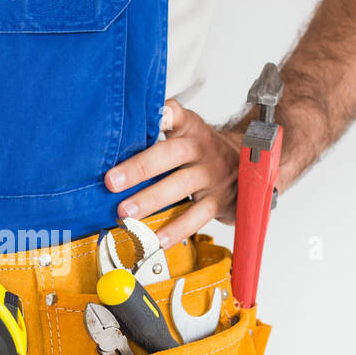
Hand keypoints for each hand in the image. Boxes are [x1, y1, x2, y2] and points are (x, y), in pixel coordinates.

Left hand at [103, 100, 241, 247]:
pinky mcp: (219, 200)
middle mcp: (201, 148)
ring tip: (126, 213)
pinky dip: (176, 229)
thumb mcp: (186, 133)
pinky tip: (156, 239)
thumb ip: (155, 136)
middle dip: (139, 168)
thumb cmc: (202, 151)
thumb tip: (106, 150)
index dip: (163, 115)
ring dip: (151, 200)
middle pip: (171, 154)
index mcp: (189, 128)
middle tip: (112, 182)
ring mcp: (212, 175)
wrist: (249, 166)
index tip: (151, 116)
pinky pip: (197, 216)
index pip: (175, 115)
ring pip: (181, 186)